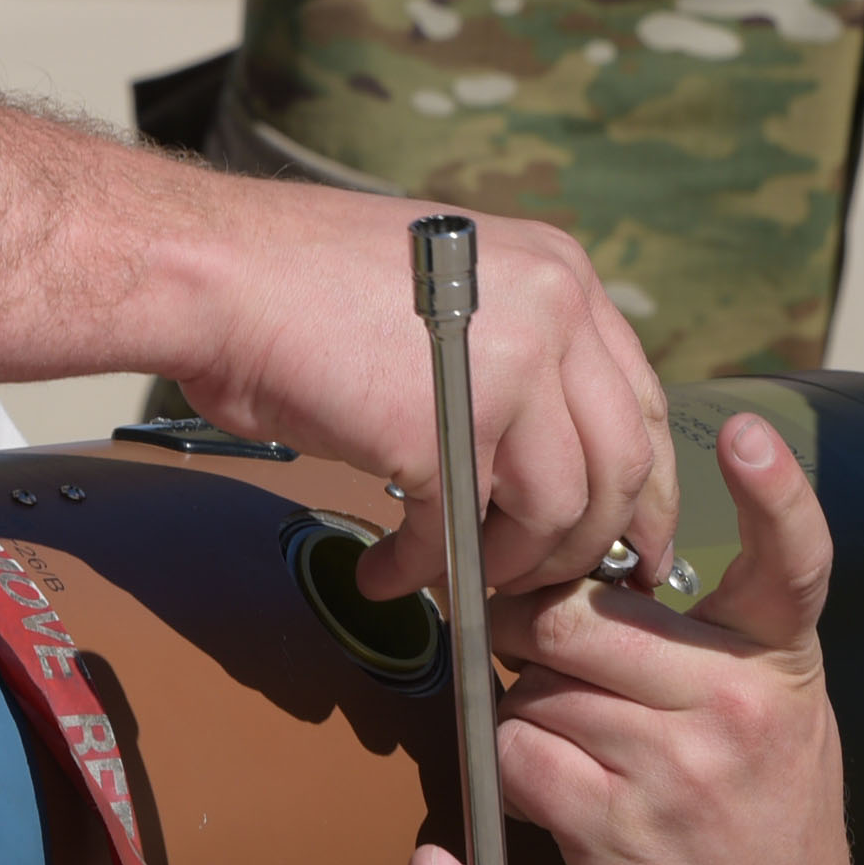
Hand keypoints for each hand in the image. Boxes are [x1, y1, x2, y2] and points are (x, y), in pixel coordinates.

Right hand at [174, 189, 673, 605]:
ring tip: (457, 576)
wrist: (220, 275)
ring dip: (506, 565)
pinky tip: (388, 569)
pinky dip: (423, 567)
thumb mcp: (453, 291)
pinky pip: (460, 532)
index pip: (642, 402)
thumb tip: (547, 455)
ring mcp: (509, 369)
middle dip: (588, 545)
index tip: (632, 543)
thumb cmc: (309, 288)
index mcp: (562, 275)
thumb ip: (518, 354)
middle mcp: (555, 311)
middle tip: (555, 589)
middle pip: (619, 465)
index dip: (643, 489)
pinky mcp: (447, 429)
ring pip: (557, 512)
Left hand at [490, 415, 851, 864]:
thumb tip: (570, 571)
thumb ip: (696, 639)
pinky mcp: (620, 827)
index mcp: (780, 660)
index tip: (750, 436)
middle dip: (521, 614)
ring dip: (518, 701)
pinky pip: (515, 756)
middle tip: (512, 619)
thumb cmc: (758, 803)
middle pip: (579, 615)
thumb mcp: (768, 703)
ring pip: (533, 686)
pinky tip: (552, 783)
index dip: (776, 492)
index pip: (794, 560)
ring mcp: (679, 767)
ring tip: (563, 726)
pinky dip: (510, 763)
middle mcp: (739, 704)